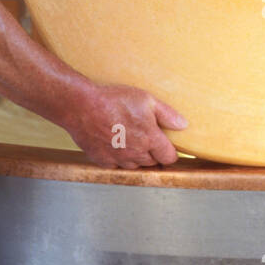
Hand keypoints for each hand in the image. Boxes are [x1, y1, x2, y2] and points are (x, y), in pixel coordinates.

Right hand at [62, 82, 187, 168]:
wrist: (82, 107)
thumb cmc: (113, 101)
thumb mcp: (146, 99)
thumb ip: (167, 114)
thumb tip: (182, 125)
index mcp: (150, 139)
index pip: (169, 157)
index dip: (169, 151)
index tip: (166, 144)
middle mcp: (136, 154)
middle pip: (152, 162)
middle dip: (153, 152)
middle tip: (145, 136)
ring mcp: (119, 159)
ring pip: (135, 165)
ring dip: (136, 156)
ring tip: (129, 138)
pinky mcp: (103, 161)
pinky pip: (116, 165)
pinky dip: (118, 157)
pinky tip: (114, 143)